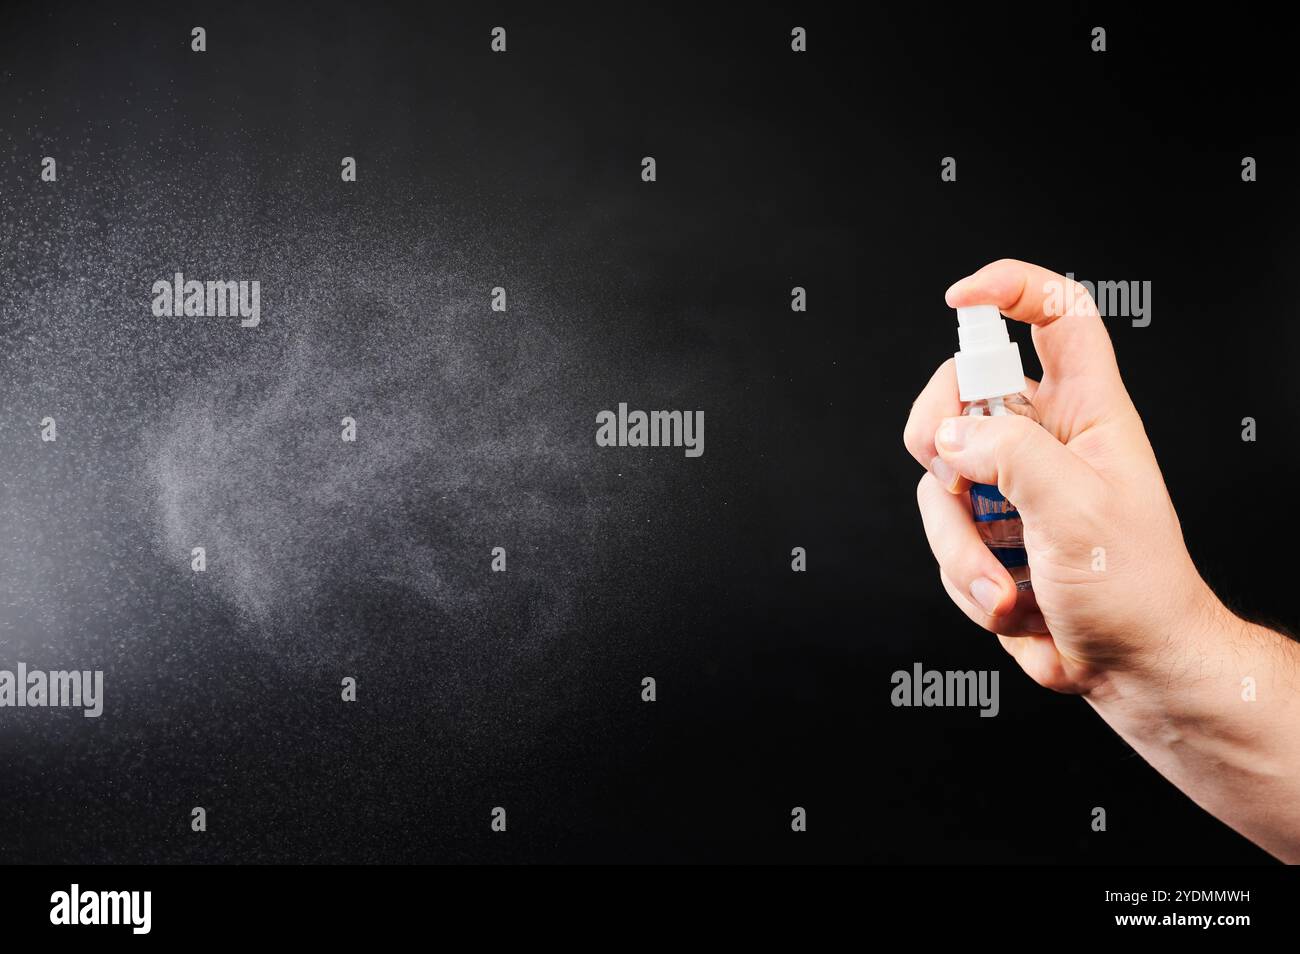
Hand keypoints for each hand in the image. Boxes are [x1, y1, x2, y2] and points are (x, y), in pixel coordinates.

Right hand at [903, 258, 1221, 694]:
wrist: (1134, 671)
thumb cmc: (1135, 590)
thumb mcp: (1078, 512)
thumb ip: (1013, 458)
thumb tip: (952, 439)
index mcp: (1087, 412)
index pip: (1055, 316)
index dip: (1009, 288)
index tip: (958, 301)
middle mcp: (1045, 440)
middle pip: (962, 393)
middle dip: (940, 441)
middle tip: (956, 479)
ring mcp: (1011, 488)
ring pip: (941, 479)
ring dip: (959, 545)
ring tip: (1004, 589)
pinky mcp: (989, 534)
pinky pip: (942, 533)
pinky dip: (963, 576)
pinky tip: (1008, 602)